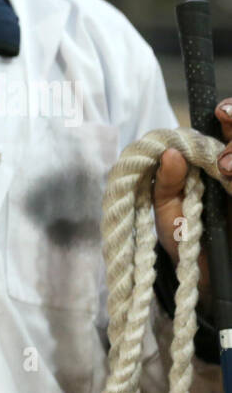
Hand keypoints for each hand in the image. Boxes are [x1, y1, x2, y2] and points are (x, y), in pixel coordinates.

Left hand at [153, 97, 231, 298]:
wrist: (202, 279)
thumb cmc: (183, 238)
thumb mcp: (166, 213)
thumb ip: (166, 185)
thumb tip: (170, 154)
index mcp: (215, 163)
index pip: (229, 128)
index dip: (231, 115)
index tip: (220, 113)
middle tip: (224, 145)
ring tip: (225, 168)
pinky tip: (231, 179)